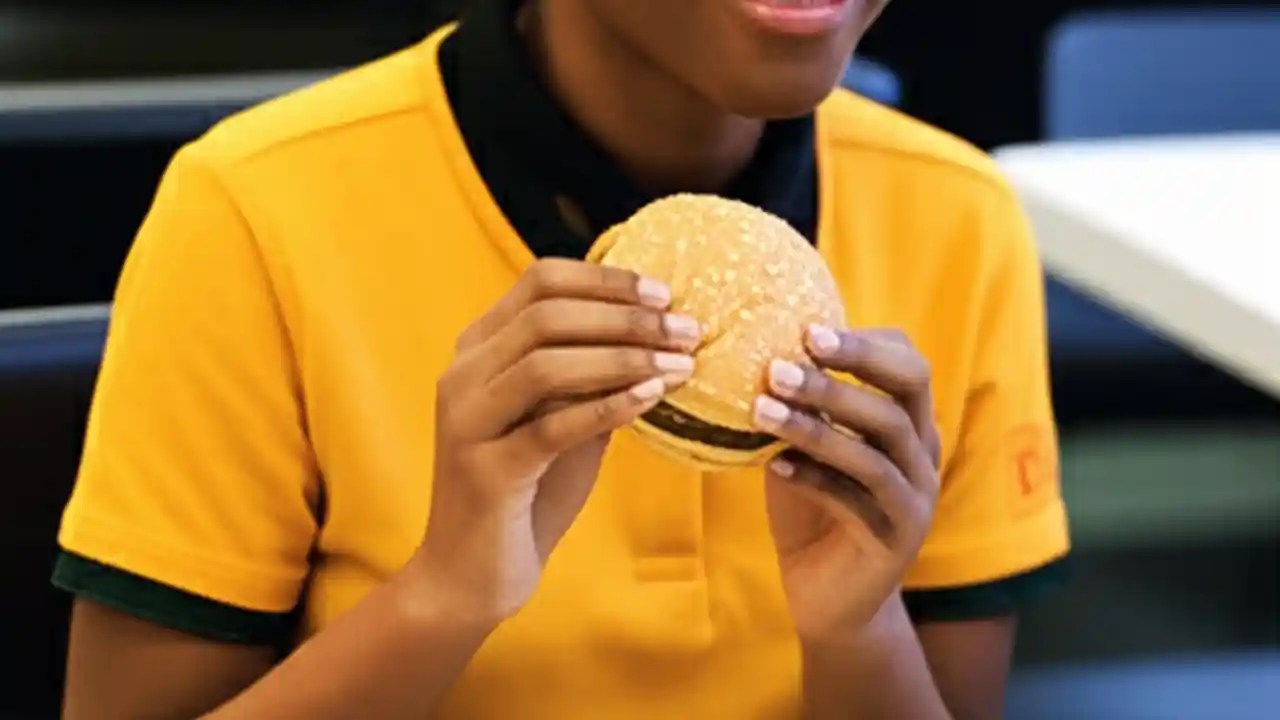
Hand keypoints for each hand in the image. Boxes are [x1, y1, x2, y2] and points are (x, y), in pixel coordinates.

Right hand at [412, 259, 699, 625]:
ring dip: (623, 356)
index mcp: (479, 350)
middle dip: (625, 316)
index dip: (607, 281)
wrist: (472, 576)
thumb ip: (596, 378)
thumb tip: (664, 336)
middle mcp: (463, 375)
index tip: (666, 294)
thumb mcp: (567, 423)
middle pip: (546, 314)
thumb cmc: (527, 494)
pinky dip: (608, 405)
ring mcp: (467, 421)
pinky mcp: (484, 471)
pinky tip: (652, 397)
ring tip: (680, 363)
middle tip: (687, 330)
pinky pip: (552, 426)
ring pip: (546, 362)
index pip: (541, 282)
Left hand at [757, 327, 940, 642]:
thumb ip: (800, 406)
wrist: (829, 597)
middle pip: (904, 395)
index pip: (909, 364)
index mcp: (909, 422)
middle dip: (847, 371)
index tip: (807, 330)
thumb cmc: (811, 508)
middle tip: (781, 363)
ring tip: (760, 410)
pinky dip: (812, 477)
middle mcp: (923, 454)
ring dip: (815, 426)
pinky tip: (771, 465)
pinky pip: (856, 500)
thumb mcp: (804, 447)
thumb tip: (760, 348)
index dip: (865, 344)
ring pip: (875, 449)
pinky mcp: (896, 539)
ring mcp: (916, 498)